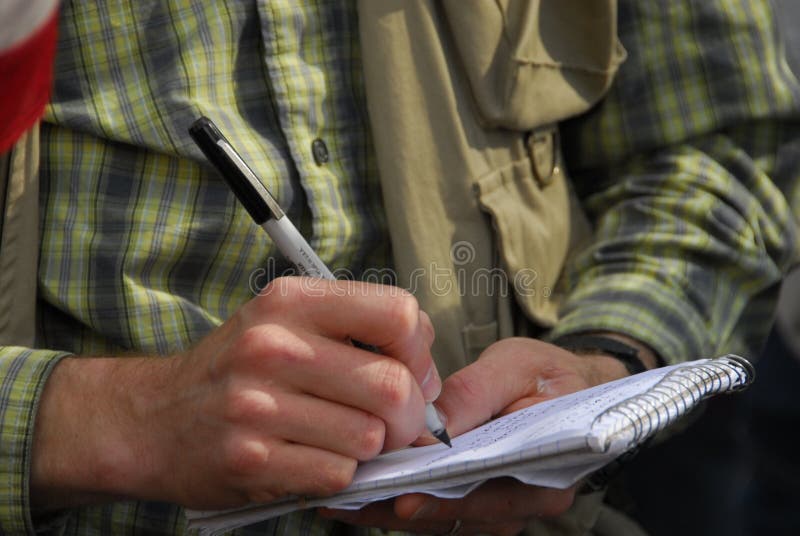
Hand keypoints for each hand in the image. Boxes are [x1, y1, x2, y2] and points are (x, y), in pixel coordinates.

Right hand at [31, 277, 439, 509]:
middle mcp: (273, 346)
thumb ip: (356, 331)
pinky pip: (338, 475)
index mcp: (290, 301)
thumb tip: (427, 375)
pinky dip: (340, 474)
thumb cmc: (236, 369)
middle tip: (396, 424)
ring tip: (345, 439)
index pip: (397, 314)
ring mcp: (257, 405)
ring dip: (372, 449)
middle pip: (393, 386)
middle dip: (411, 416)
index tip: (411, 372)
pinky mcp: (250, 460)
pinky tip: (314, 459)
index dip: (419, 351)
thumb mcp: (285, 322)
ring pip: (371, 438)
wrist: (152, 418)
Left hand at [322, 337, 630, 534]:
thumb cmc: (550, 375)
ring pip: (446, 521)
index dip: (442, 498)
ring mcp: (506, 507)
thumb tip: (428, 426)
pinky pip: (444, 513)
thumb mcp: (517, 365)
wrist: (578, 391)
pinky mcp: (487, 503)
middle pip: (459, 515)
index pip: (488, 493)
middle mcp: (528, 501)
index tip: (400, 498)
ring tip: (343, 502)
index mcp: (546, 469)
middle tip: (349, 504)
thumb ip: (475, 394)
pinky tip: (365, 496)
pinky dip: (406, 503)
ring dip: (393, 513)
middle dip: (401, 509)